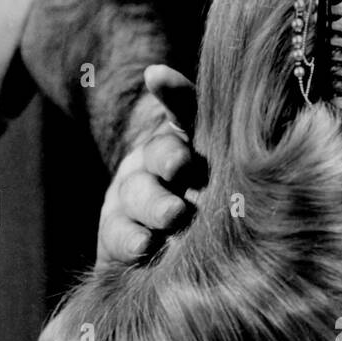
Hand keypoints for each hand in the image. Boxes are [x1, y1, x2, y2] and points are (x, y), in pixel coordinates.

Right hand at [96, 65, 200, 265]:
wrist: (175, 262)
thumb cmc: (216, 212)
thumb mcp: (226, 172)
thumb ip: (215, 138)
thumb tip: (196, 91)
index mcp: (185, 142)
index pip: (182, 111)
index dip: (173, 94)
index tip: (159, 77)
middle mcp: (153, 166)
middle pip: (158, 154)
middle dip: (168, 158)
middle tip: (183, 165)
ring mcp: (130, 200)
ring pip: (135, 194)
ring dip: (154, 204)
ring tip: (175, 215)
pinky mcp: (115, 236)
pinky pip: (117, 234)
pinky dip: (130, 240)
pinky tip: (144, 245)